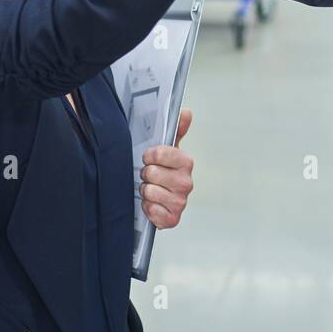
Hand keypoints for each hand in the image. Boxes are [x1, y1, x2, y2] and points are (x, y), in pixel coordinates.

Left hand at [140, 108, 193, 228]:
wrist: (163, 201)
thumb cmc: (164, 173)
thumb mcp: (169, 150)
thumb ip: (177, 130)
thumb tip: (186, 112)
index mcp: (186, 162)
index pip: (159, 153)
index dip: (149, 156)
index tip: (149, 158)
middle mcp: (187, 182)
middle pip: (151, 173)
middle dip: (145, 175)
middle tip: (150, 177)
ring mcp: (181, 202)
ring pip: (149, 191)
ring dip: (145, 192)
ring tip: (151, 190)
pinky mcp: (173, 219)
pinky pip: (151, 211)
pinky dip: (148, 208)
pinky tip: (153, 205)